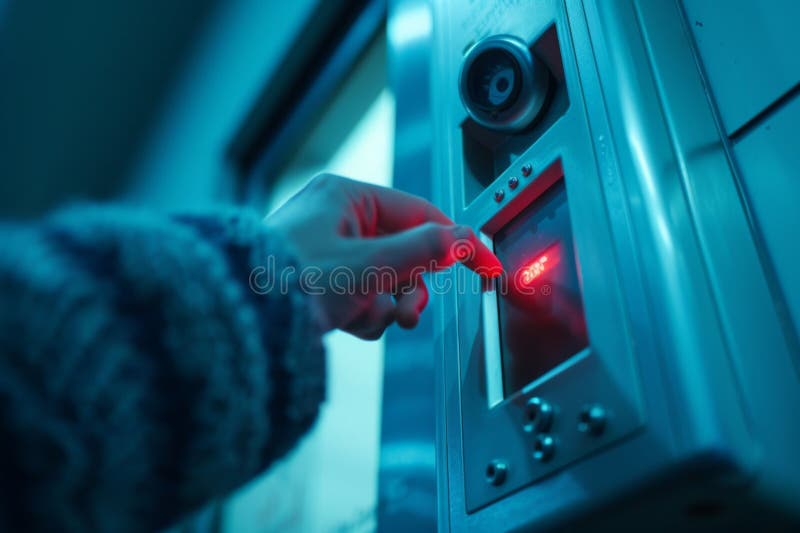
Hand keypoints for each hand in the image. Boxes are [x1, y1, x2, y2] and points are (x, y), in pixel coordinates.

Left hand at [265, 174, 501, 338]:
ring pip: (386, 278)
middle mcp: (337, 218)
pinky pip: (364, 296)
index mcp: (346, 197)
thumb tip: (463, 238)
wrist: (240, 323)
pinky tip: (343, 321)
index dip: (456, 242)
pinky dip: (362, 314)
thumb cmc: (285, 280)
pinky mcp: (322, 281)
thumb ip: (423, 251)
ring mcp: (328, 251)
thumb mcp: (367, 265)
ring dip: (383, 304)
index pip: (421, 213)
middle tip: (407, 310)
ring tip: (363, 316)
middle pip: (405, 250)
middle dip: (408, 285)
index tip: (484, 264)